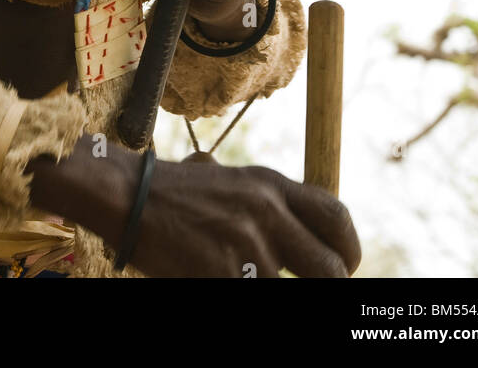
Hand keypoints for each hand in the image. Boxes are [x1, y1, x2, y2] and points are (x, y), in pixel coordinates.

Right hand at [29, 138, 360, 278]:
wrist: (129, 196)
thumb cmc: (179, 194)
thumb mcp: (234, 183)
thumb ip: (271, 204)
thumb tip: (307, 235)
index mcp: (271, 184)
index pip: (337, 217)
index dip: (348, 250)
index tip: (343, 266)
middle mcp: (266, 210)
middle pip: (330, 268)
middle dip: (325, 285)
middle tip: (308, 289)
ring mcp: (247, 244)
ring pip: (282, 288)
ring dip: (262, 287)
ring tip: (234, 269)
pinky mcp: (224, 273)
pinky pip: (249, 294)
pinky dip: (236, 290)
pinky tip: (214, 277)